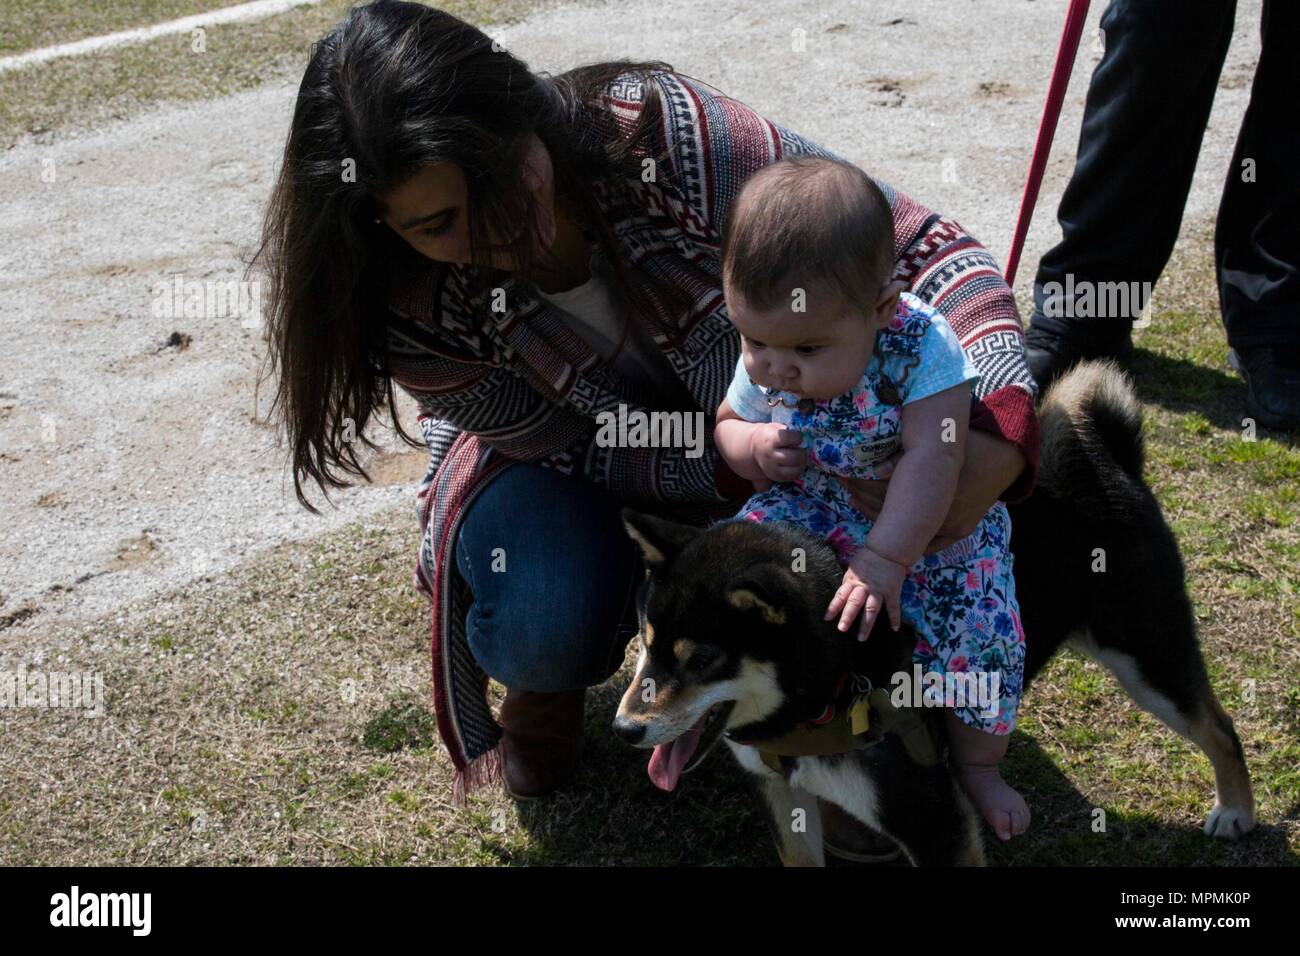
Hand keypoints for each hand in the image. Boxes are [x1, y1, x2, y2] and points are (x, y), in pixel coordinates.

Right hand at [749, 423, 806, 483]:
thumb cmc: (770, 436)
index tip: (798, 437)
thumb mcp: (776, 428)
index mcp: (770, 439)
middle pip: (793, 457)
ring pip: (794, 470)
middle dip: (802, 453)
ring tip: (801, 458)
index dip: (796, 437)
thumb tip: (804, 438)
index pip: (786, 438)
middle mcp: (770, 454)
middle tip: (803, 450)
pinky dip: (798, 471)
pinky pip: (792, 477)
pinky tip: (796, 465)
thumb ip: (788, 432)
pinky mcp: (776, 476)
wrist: (755, 449)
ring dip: (802, 464)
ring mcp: (772, 467)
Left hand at [824, 544, 906, 639]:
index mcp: (852, 580)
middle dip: (847, 617)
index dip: (833, 607)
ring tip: (862, 638)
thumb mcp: (853, 567)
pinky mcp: (892, 592)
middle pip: (854, 604)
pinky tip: (894, 628)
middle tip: (842, 629)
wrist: (887, 550)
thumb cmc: (868, 558)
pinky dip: (895, 618)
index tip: (827, 618)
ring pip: (871, 609)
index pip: (841, 595)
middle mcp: (864, 587)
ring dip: (866, 624)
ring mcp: (878, 590)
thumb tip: (843, 591)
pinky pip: (893, 607)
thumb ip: (849, 580)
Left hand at [834, 430, 1025, 554]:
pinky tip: (885, 528)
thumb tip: (874, 469)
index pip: (883, 491)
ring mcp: (949, 525)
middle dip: (863, 498)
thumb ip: (906, 454)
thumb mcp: (935, 443)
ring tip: (857, 500)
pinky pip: (926, 544)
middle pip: (890, 510)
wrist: (1002, 458)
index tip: (843, 476)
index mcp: (930, 486)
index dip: (860, 484)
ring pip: (904, 531)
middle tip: (846, 486)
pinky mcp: (958, 531)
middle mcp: (939, 510)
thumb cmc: (967, 444)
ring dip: (878, 517)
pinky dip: (906, 538)